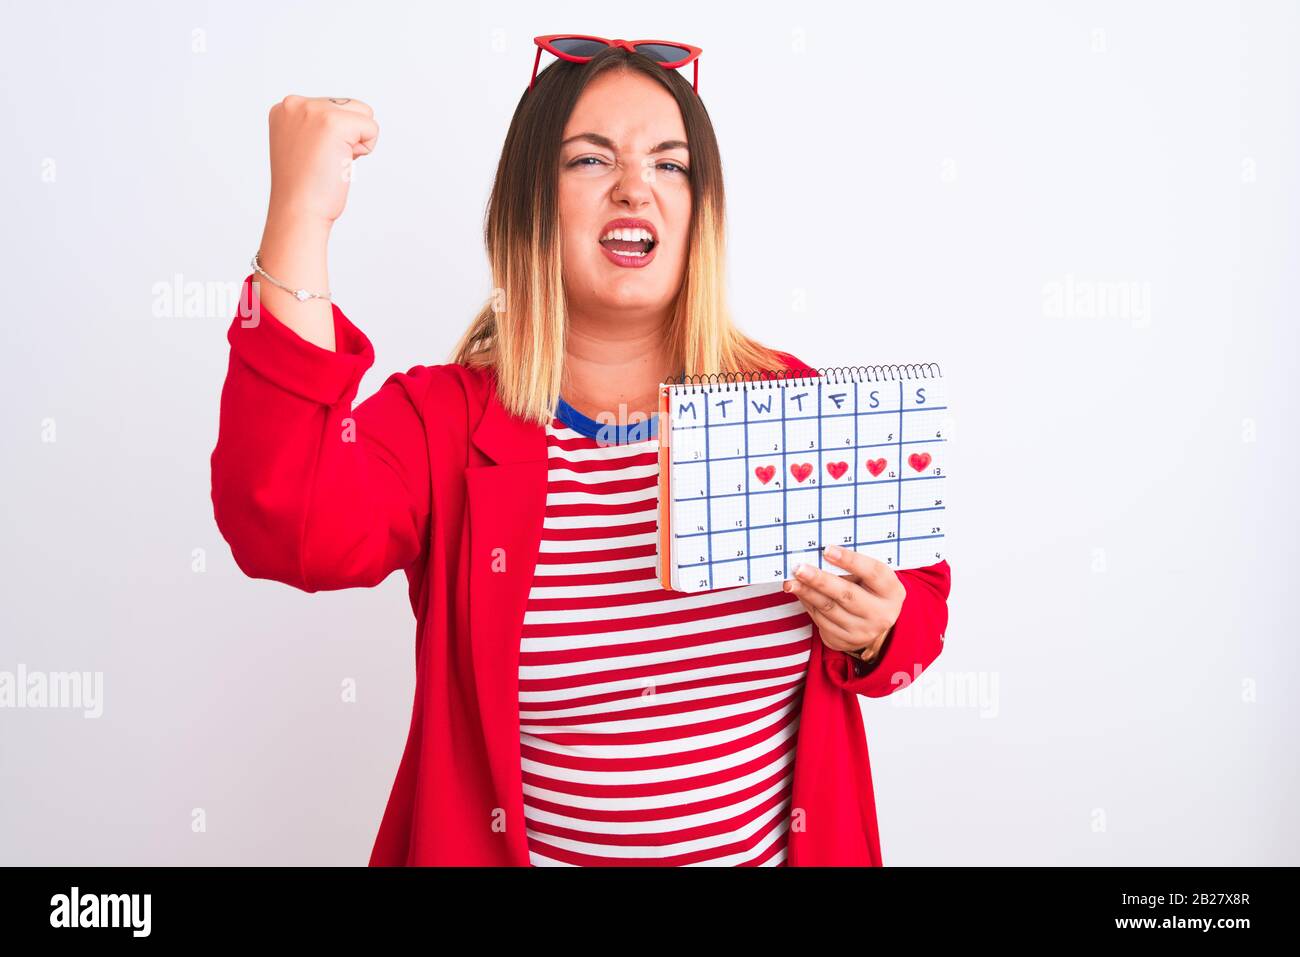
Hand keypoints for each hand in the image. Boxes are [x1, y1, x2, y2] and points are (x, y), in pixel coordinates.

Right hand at [266, 94, 379, 228]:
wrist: (298, 210)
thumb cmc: (304, 188)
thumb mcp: (304, 145)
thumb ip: (317, 126)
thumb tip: (349, 123)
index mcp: (286, 109)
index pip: (332, 107)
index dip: (334, 137)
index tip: (314, 156)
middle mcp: (296, 104)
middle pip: (349, 106)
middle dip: (348, 135)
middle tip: (326, 161)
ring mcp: (314, 110)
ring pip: (363, 113)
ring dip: (358, 140)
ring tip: (334, 160)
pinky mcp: (334, 122)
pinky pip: (371, 127)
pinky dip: (367, 148)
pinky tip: (343, 162)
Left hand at [782, 545, 905, 662]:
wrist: (873, 623)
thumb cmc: (870, 590)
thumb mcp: (872, 578)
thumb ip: (854, 566)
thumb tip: (820, 553)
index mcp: (892, 591)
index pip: (873, 572)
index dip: (850, 560)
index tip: (827, 549)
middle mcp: (881, 614)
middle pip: (847, 594)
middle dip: (820, 580)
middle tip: (799, 568)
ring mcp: (863, 631)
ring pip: (829, 608)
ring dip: (806, 592)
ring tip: (791, 580)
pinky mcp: (844, 640)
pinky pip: (820, 620)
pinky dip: (807, 603)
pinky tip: (799, 592)